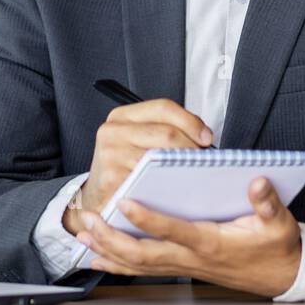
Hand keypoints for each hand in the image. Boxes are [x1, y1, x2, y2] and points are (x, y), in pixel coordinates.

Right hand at [63, 99, 211, 235]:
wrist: (97, 196)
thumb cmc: (125, 168)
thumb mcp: (137, 140)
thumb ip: (164, 131)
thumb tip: (204, 138)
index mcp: (122, 116)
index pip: (164, 108)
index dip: (191, 121)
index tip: (207, 137)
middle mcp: (113, 131)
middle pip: (166, 133)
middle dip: (192, 148)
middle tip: (205, 163)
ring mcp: (110, 155)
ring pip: (161, 158)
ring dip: (184, 169)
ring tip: (195, 176)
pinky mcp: (112, 180)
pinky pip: (151, 181)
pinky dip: (170, 187)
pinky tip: (179, 192)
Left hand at [76, 176, 302, 297]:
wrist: (280, 275)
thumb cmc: (275, 247)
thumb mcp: (279, 223)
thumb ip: (267, 202)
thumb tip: (258, 182)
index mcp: (212, 242)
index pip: (173, 231)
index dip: (148, 219)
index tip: (126, 202)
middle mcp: (191, 257)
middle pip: (144, 253)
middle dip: (112, 239)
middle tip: (91, 222)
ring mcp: (183, 265)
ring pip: (137, 264)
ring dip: (108, 251)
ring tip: (84, 236)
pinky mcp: (179, 267)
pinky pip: (142, 269)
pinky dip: (117, 264)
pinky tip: (97, 258)